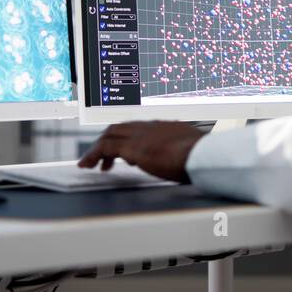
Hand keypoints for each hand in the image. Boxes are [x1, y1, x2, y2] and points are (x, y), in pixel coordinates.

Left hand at [77, 121, 205, 183]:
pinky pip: (105, 148)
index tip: (123, 152)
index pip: (138, 128)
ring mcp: (140, 135)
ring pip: (110, 135)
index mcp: (164, 127)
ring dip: (98, 148)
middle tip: (103, 158)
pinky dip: (93, 154)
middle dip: (108, 141)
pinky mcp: (132, 147)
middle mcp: (150, 127)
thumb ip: (183, 151)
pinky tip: (88, 165)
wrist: (202, 155)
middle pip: (120, 128)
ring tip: (91, 163)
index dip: (126, 137)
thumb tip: (185, 159)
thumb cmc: (203, 155)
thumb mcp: (193, 150)